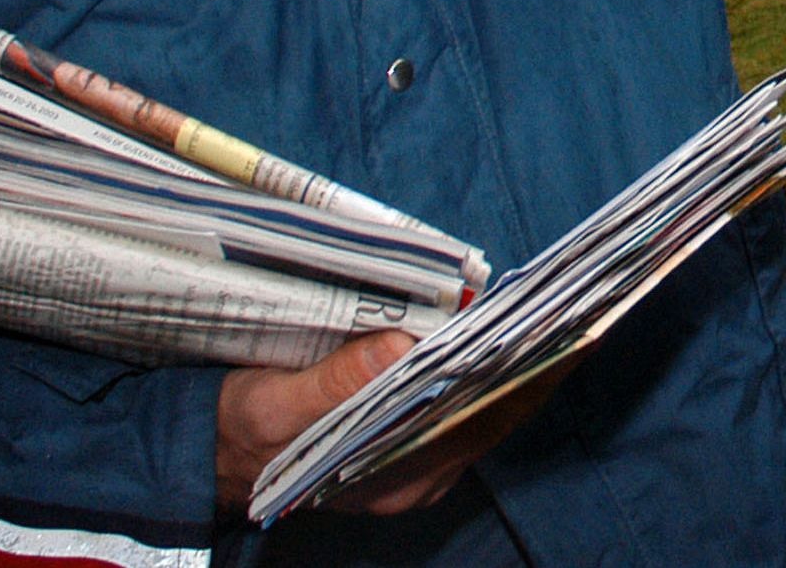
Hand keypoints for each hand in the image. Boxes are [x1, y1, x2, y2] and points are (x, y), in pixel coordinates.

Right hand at [216, 332, 577, 516]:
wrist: (205, 456)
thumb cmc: (236, 430)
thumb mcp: (271, 405)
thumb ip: (334, 382)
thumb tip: (397, 347)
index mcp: (395, 477)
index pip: (483, 422)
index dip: (528, 378)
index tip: (569, 333)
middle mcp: (418, 478)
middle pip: (496, 417)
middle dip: (538, 365)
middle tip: (579, 307)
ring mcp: (416, 467)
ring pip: (487, 414)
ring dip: (520, 367)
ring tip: (556, 312)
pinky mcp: (407, 448)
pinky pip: (467, 410)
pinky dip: (490, 373)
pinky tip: (503, 337)